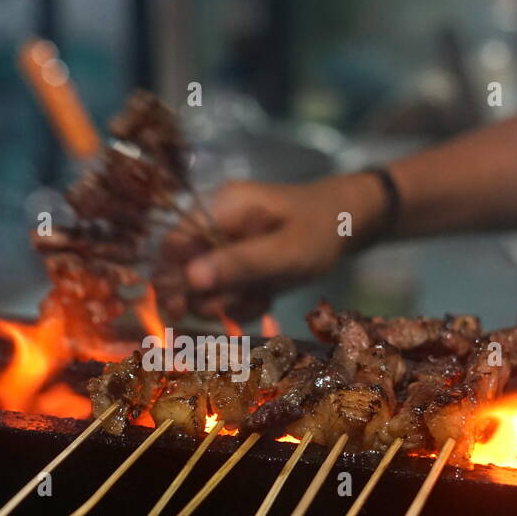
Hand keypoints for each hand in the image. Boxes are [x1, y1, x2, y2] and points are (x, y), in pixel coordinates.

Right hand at [160, 173, 385, 320]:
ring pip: (202, 288)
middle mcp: (213, 225)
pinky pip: (223, 293)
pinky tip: (265, 296)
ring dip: (228, 302)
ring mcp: (222, 245)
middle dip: (204, 296)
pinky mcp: (234, 264)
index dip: (170, 277)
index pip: (172, 245)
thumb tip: (189, 278)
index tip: (180, 307)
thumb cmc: (319, 230)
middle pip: (180, 270)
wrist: (345, 224)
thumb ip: (238, 263)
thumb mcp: (284, 251)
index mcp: (219, 208)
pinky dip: (241, 302)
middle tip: (231, 307)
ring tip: (261, 296)